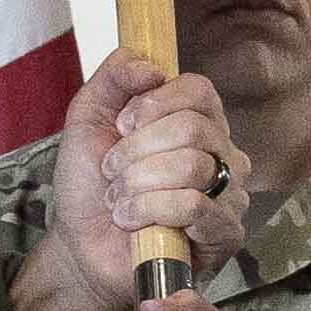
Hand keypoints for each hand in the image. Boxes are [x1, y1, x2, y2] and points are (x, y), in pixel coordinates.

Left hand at [41, 54, 250, 310]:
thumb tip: (151, 65)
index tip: (121, 126)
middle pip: (193, 128)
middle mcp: (222, 154)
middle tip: (113, 173)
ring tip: (118, 200)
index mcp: (197, 121)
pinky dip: (151, 210)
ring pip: (193, 167)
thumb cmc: (91, 187)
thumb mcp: (88, 118)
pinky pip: (195, 206)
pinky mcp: (226, 233)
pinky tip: (131, 221)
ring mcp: (229, 194)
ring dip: (138, 184)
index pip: (199, 90)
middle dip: (137, 151)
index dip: (154, 104)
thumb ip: (114, 77)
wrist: (81, 246)